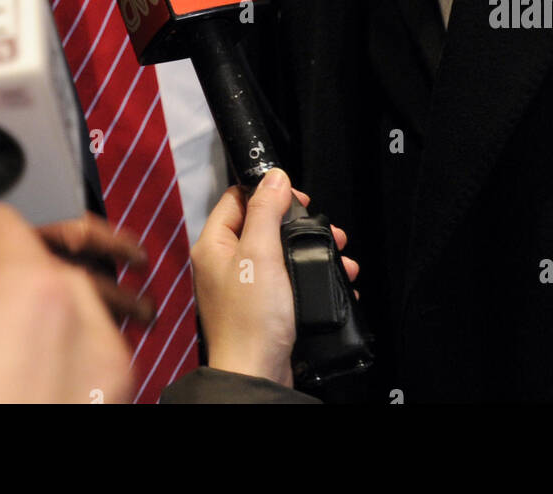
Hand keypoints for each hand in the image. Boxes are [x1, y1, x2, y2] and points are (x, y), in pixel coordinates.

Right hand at [0, 202, 132, 403]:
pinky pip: (91, 379)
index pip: (4, 224)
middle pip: (50, 272)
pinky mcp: (110, 422)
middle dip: (11, 284)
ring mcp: (106, 382)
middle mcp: (82, 328)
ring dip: (43, 331)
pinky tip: (13, 398)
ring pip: (80, 324)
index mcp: (29, 293)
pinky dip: (60, 379)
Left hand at [191, 168, 357, 386]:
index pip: (237, 198)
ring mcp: (242, 286)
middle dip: (298, 224)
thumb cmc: (251, 318)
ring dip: (310, 249)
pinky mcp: (261, 307)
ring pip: (280, 252)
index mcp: (214, 245)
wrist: (256, 374)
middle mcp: (223, 263)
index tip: (297, 198)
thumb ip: (266, 211)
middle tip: (323, 227)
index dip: (267, 192)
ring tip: (339, 253)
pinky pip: (287, 280)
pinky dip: (310, 276)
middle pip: (262, 224)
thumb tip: (274, 177)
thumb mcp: (260, 253)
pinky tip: (334, 278)